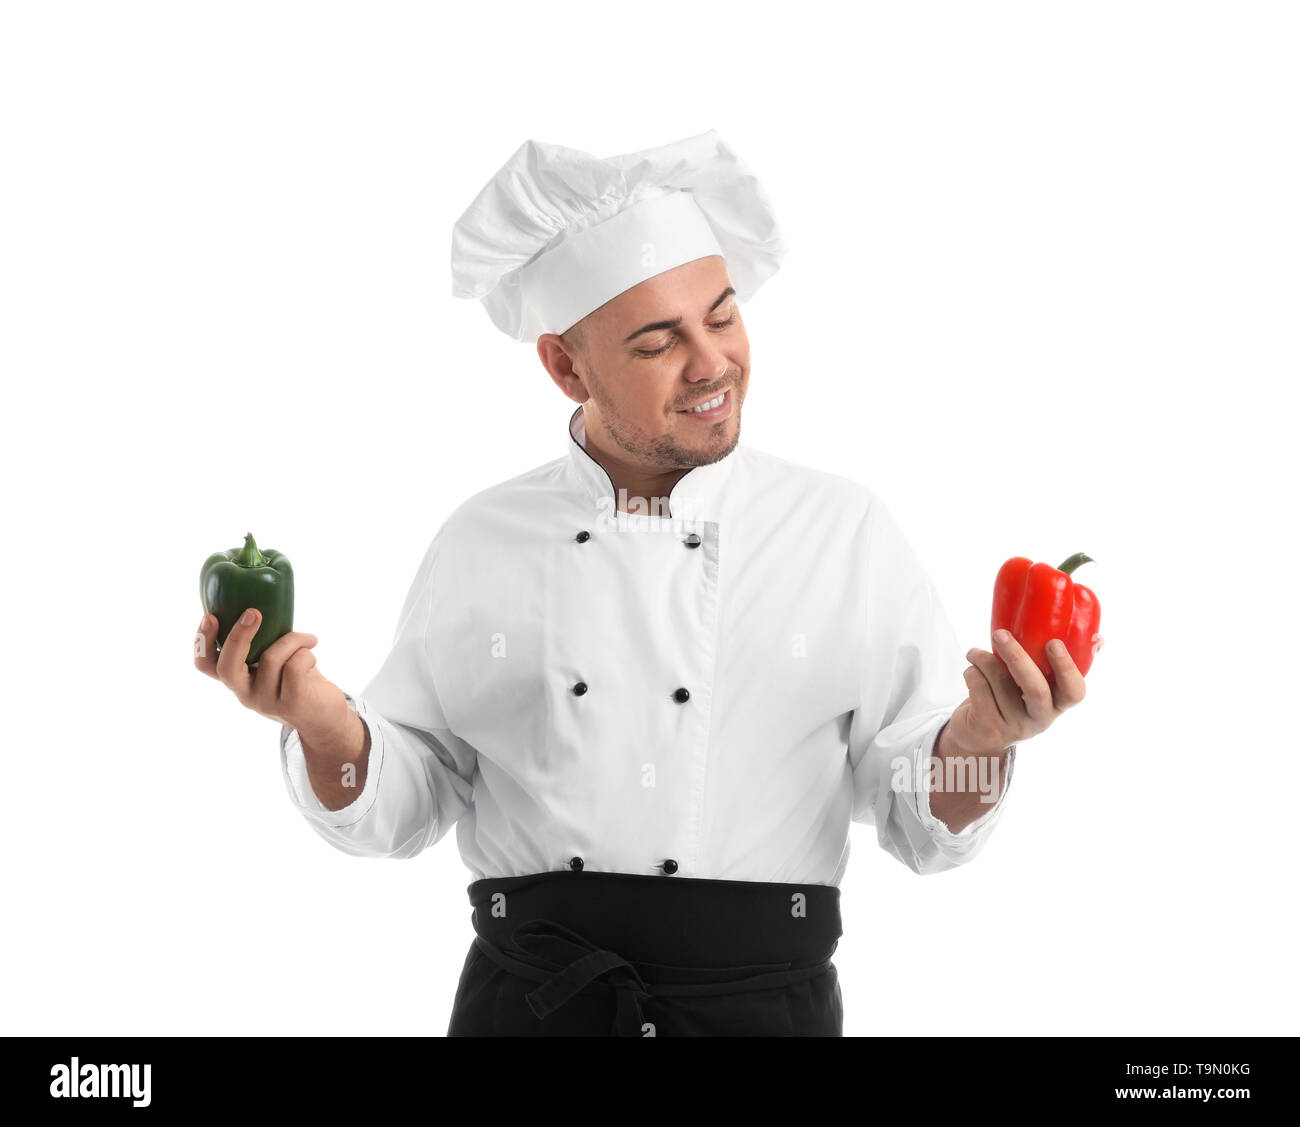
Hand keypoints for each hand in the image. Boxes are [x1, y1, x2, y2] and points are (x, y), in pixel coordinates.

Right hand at [194, 608, 350, 740]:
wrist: (326, 718)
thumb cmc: (300, 680)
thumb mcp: (276, 661)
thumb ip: (264, 642)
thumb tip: (260, 604)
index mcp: (238, 679)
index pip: (205, 666)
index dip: (202, 642)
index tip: (210, 616)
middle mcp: (246, 694)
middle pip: (227, 667)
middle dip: (238, 636)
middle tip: (253, 612)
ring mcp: (266, 702)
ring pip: (271, 658)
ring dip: (293, 640)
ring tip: (307, 640)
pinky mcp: (291, 704)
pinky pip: (295, 666)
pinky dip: (306, 652)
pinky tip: (312, 655)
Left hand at [947, 628, 1089, 753]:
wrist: (979, 738)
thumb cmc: (1013, 700)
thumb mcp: (1040, 686)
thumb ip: (1063, 663)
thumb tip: (1098, 638)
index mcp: (1058, 705)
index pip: (1075, 693)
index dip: (1067, 668)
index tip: (1054, 643)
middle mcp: (1040, 719)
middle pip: (1035, 689)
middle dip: (1016, 656)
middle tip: (1000, 634)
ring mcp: (1013, 726)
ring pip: (998, 682)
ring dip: (983, 659)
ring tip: (975, 652)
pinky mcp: (987, 727)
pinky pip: (978, 689)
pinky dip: (972, 672)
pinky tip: (972, 670)